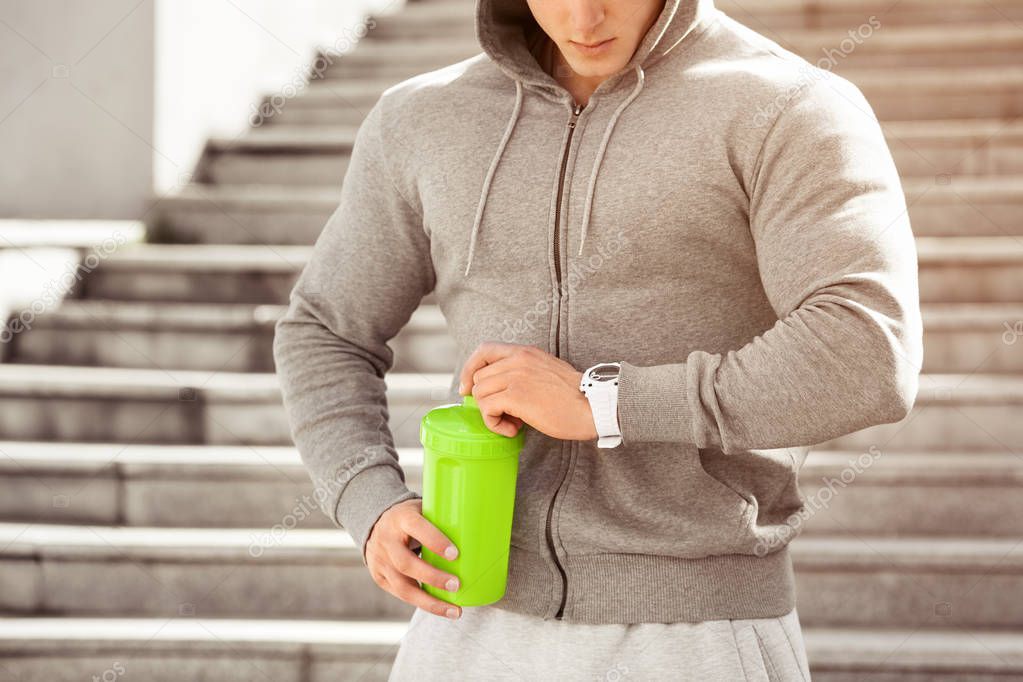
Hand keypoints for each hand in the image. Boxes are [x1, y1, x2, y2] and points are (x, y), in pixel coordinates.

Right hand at [365, 498, 462, 619]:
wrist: (375, 524)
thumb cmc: (411, 517)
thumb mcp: (422, 510)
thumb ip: (443, 519)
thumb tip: (480, 528)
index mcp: (401, 518)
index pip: (416, 527)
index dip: (434, 541)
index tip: (455, 554)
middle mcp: (387, 540)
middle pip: (406, 563)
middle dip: (433, 577)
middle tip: (457, 585)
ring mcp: (380, 561)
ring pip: (403, 587)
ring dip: (430, 602)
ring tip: (454, 610)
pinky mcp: (380, 578)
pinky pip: (401, 595)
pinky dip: (422, 603)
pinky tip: (441, 609)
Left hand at [457, 341, 597, 440]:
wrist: (592, 406)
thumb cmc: (573, 397)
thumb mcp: (545, 372)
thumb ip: (522, 373)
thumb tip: (499, 391)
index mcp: (525, 352)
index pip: (484, 350)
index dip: (469, 369)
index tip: (466, 388)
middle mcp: (518, 359)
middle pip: (478, 378)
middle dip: (486, 400)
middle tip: (507, 415)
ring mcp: (515, 376)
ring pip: (479, 394)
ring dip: (491, 414)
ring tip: (513, 423)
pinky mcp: (515, 395)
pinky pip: (487, 409)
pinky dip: (494, 424)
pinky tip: (514, 430)